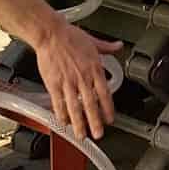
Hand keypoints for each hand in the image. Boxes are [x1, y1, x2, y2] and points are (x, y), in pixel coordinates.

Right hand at [30, 17, 121, 139]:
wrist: (50, 33)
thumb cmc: (69, 36)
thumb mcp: (93, 41)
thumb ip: (106, 47)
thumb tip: (118, 46)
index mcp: (94, 68)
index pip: (104, 93)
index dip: (107, 109)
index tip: (110, 119)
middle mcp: (82, 77)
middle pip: (90, 105)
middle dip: (95, 122)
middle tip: (98, 135)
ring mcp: (68, 82)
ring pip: (74, 107)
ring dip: (78, 124)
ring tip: (81, 135)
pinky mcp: (54, 83)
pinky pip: (58, 103)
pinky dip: (61, 114)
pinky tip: (63, 122)